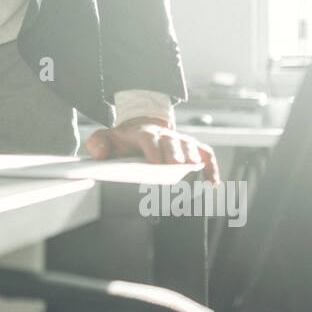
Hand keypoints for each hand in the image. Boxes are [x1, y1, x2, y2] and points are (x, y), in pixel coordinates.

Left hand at [85, 116, 219, 184]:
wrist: (141, 127)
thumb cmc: (125, 140)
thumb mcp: (106, 138)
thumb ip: (99, 144)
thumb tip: (100, 154)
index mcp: (143, 133)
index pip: (148, 139)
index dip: (152, 149)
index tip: (155, 163)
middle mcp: (165, 135)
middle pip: (173, 142)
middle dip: (175, 154)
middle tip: (177, 168)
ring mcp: (180, 140)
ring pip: (191, 146)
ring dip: (193, 158)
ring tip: (195, 172)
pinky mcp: (192, 148)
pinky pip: (206, 154)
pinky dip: (211, 167)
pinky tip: (212, 184)